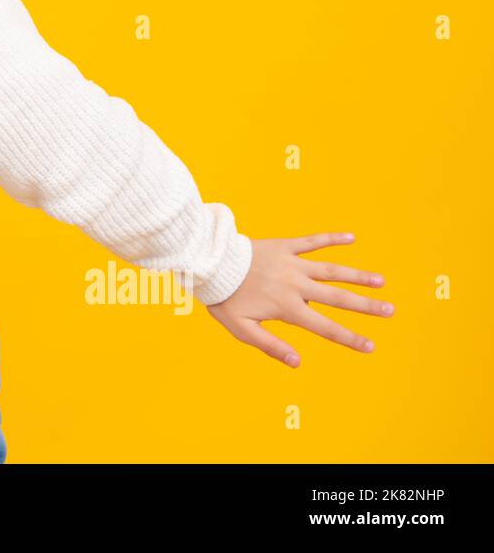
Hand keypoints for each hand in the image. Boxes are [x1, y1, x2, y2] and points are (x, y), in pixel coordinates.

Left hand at [206, 232, 393, 367]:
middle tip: (391, 310)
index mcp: (287, 307)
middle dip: (365, 306)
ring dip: (357, 275)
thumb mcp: (241, 329)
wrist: (209, 263)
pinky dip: (332, 238)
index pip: (325, 327)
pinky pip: (312, 241)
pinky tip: (352, 237)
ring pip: (331, 269)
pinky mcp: (284, 246)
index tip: (371, 346)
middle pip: (337, 297)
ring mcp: (292, 263)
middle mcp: (295, 285)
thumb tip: (298, 363)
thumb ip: (270, 346)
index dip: (350, 338)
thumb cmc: (224, 298)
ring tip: (381, 280)